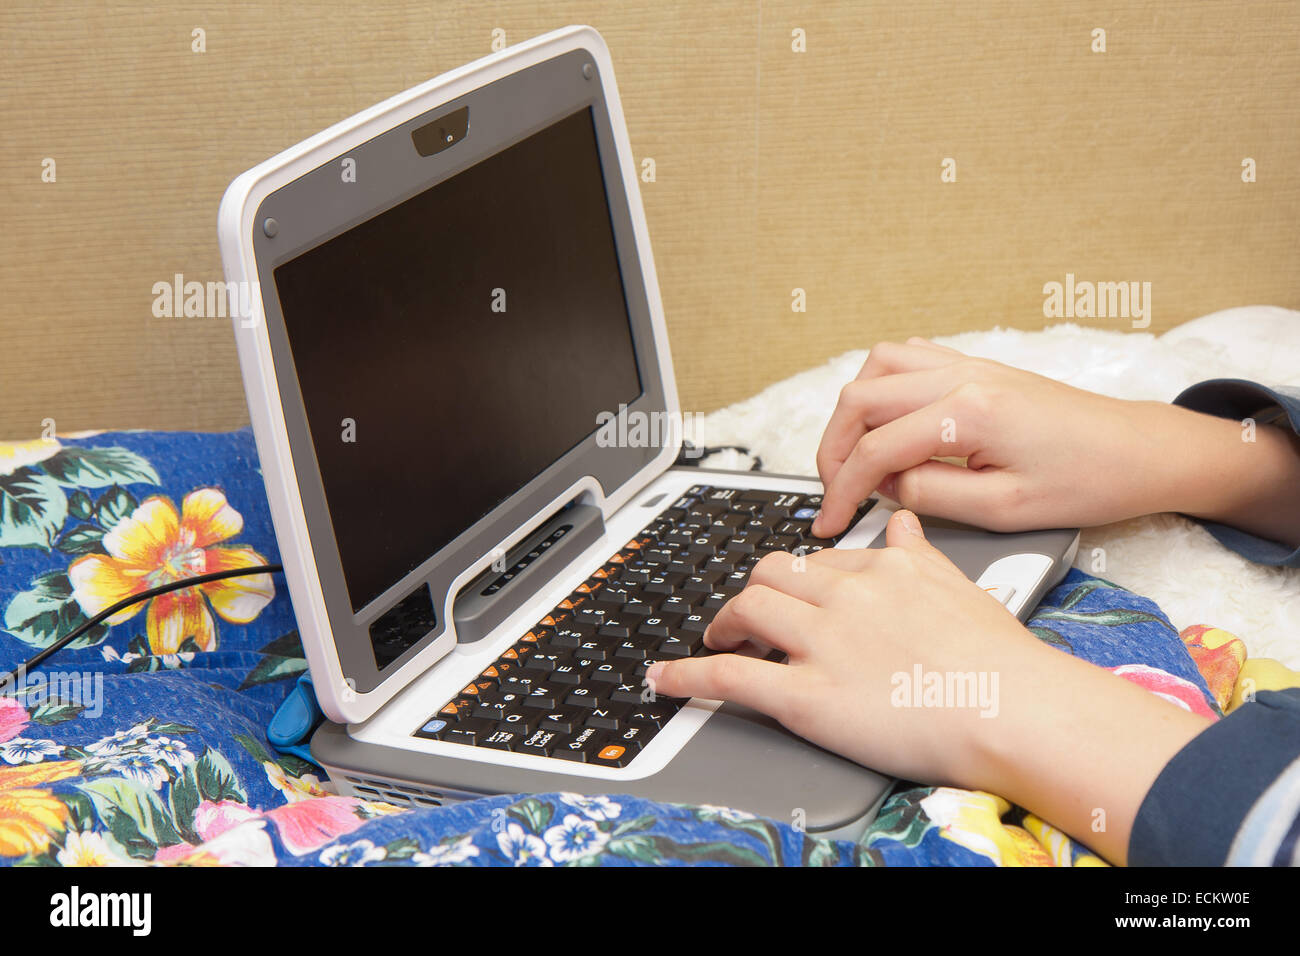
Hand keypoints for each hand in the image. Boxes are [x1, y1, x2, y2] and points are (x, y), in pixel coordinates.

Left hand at [646, 510, 1211, 863]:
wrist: (1014, 708)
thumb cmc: (1000, 660)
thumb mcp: (961, 585)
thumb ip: (920, 552)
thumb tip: (900, 520)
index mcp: (880, 569)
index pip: (820, 559)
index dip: (797, 576)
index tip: (791, 588)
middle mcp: (844, 597)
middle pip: (772, 574)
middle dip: (752, 589)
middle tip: (747, 610)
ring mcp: (821, 644)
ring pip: (748, 608)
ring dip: (722, 621)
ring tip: (717, 634)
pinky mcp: (806, 695)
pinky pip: (730, 675)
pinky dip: (688, 676)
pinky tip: (664, 679)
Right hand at [810, 338, 1298, 542]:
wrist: (1138, 452)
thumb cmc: (1086, 481)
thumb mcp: (1005, 510)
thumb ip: (931, 496)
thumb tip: (885, 487)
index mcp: (969, 412)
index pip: (877, 449)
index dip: (842, 490)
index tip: (830, 524)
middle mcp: (961, 376)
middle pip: (861, 399)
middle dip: (833, 450)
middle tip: (834, 494)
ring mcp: (967, 365)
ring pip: (876, 368)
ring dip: (852, 413)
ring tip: (855, 458)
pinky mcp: (975, 367)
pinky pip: (906, 359)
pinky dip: (880, 388)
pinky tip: (886, 424)